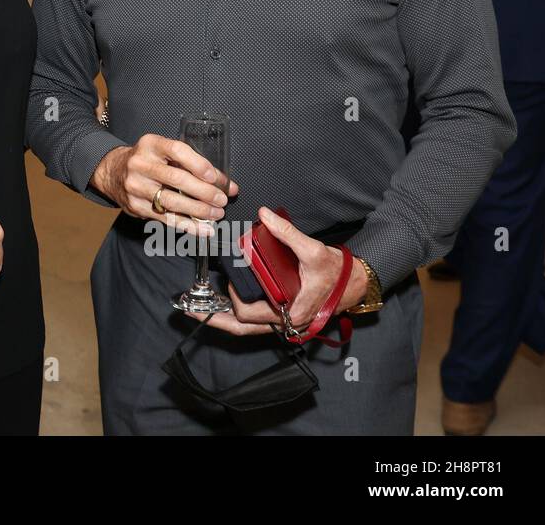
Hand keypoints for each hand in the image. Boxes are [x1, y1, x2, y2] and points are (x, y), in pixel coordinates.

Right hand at [91, 134, 237, 236]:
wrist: (113, 172)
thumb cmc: (148, 161)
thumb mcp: (164, 153)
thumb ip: (193, 164)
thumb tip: (226, 185)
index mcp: (150, 144)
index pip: (177, 151)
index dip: (198, 164)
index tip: (215, 177)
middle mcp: (140, 164)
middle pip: (176, 179)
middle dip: (204, 192)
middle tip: (221, 200)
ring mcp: (136, 186)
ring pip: (171, 201)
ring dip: (198, 210)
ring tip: (216, 214)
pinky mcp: (136, 206)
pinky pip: (166, 218)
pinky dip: (187, 225)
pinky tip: (203, 229)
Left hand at [192, 207, 367, 335]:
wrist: (354, 283)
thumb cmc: (336, 273)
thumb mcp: (314, 250)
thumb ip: (288, 233)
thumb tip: (266, 215)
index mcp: (292, 313)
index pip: (251, 315)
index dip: (234, 300)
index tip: (231, 280)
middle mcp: (285, 322)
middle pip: (243, 329)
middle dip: (216, 319)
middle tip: (190, 309)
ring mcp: (282, 321)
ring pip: (247, 328)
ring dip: (224, 318)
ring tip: (199, 309)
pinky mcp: (281, 315)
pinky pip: (254, 321)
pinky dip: (236, 314)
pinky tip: (222, 304)